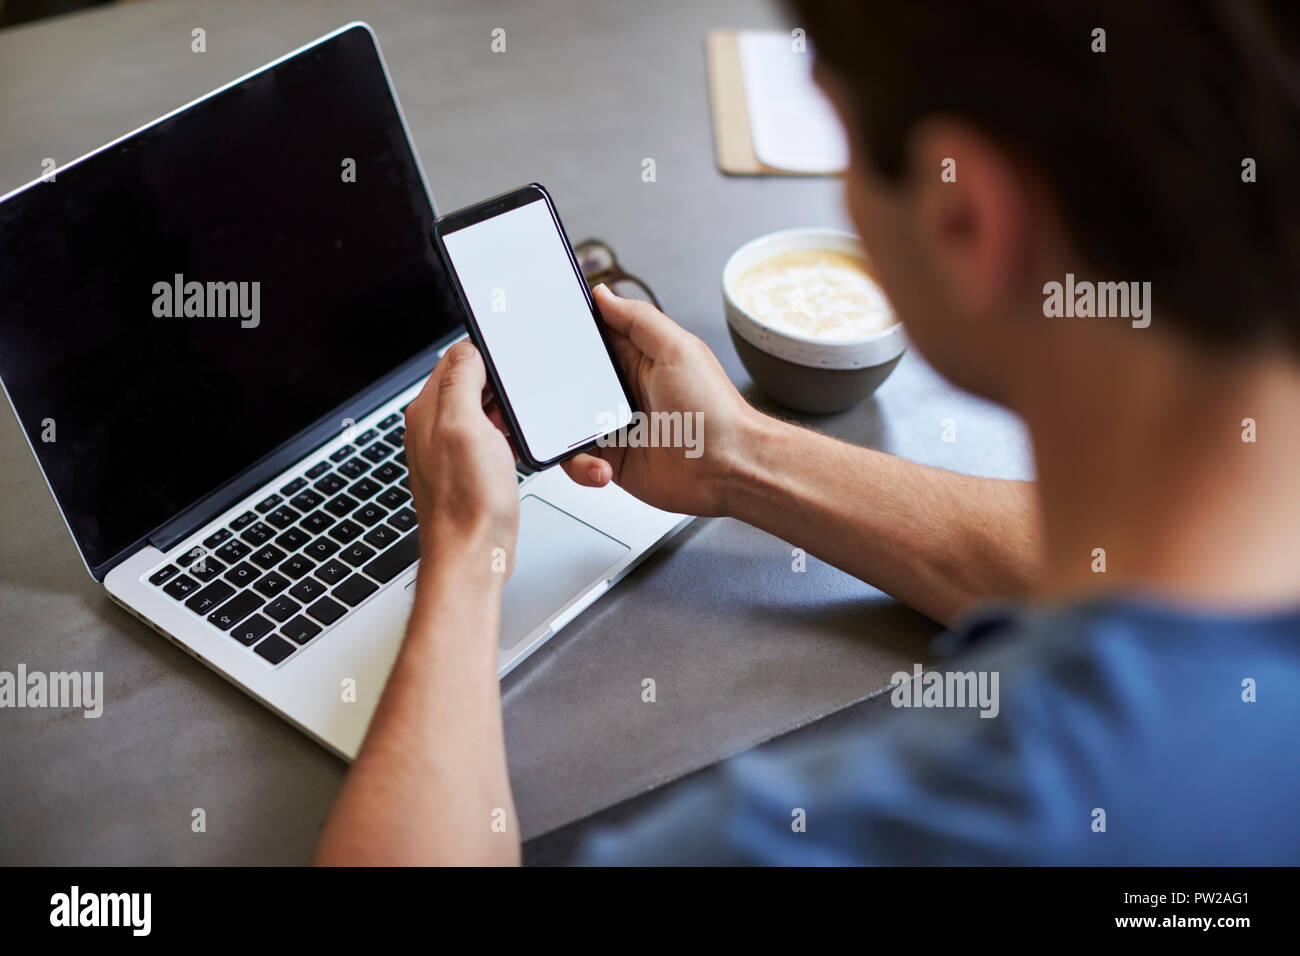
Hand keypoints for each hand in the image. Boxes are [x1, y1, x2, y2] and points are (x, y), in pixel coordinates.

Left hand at [403, 341, 519, 570]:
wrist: (474, 555)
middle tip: (517, 404)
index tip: (510, 364)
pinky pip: (490, 439)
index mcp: (427, 412)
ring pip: (483, 412)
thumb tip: (466, 349)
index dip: (485, 356)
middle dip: (499, 388)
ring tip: (516, 431)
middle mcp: (434, 429)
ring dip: (505, 415)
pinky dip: (507, 439)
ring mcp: (451, 451)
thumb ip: (461, 381)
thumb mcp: (466, 426)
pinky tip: (517, 451)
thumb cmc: (469, 502)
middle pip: (470, 384)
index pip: (454, 359)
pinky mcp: (469, 470)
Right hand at [561, 284, 762, 516]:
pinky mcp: (612, 460)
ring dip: (563, 432)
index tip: (543, 335)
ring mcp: (615, 426)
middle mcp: (623, 391)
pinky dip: (581, 465)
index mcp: (638, 358)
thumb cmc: (714, 410)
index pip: (592, 338)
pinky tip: (601, 467)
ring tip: (580, 438)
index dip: (568, 335)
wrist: (729, 468)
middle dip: (553, 387)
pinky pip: (578, 459)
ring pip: (566, 422)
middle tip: (544, 394)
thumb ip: (638, 319)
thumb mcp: (677, 350)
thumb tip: (603, 295)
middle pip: (570, 381)